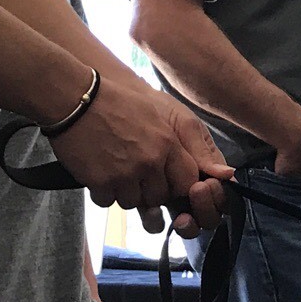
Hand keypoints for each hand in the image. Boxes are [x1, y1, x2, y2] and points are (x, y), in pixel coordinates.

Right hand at [49, 73, 233, 238]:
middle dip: (149, 191)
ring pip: (133, 203)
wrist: (74, 98)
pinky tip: (96, 170)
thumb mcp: (156, 114)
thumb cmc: (114, 101)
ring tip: (112, 167)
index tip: (163, 178)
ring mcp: (125, 174)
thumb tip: (226, 173)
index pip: (187, 182)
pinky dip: (102, 192)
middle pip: (160, 197)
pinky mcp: (101, 182)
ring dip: (124, 192)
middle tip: (132, 172)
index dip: (176, 185)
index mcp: (167, 143)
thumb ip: (184, 143)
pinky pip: (108, 202)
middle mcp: (150, 161)